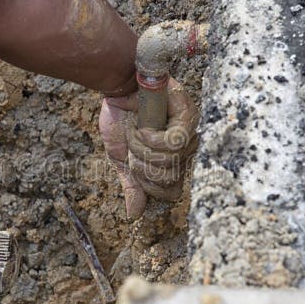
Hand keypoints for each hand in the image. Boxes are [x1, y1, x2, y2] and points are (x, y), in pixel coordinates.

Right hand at [99, 78, 199, 219]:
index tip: (134, 167)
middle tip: (133, 144)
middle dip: (142, 166)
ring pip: (170, 162)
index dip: (149, 186)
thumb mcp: (122, 158)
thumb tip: (134, 215)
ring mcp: (190, 132)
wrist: (115, 88)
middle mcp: (185, 149)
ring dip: (143, 149)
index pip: (171, 192)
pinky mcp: (188, 115)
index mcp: (172, 161)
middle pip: (169, 180)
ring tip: (137, 130)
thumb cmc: (121, 117)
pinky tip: (144, 125)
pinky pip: (173, 143)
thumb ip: (132, 185)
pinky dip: (151, 138)